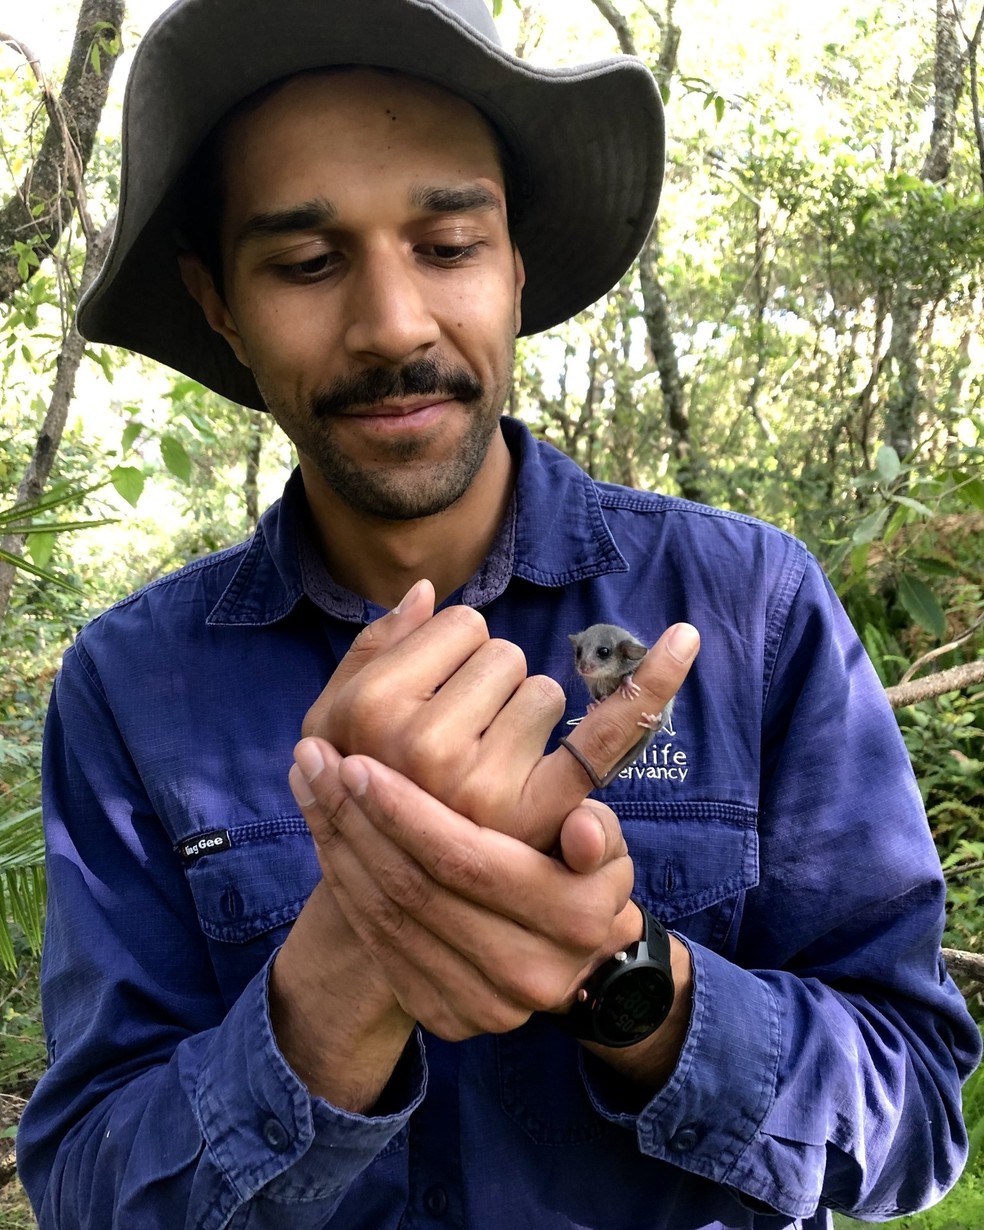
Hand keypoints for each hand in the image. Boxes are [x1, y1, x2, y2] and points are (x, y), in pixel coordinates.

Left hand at [289, 739, 637, 1038]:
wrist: (569, 956)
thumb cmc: (581, 873)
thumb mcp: (605, 843)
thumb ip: (597, 828)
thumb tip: (583, 829)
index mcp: (573, 920)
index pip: (468, 860)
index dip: (406, 811)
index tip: (356, 763)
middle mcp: (528, 974)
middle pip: (415, 888)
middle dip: (356, 819)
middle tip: (316, 761)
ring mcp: (482, 1004)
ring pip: (387, 916)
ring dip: (337, 843)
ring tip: (309, 781)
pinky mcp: (443, 1015)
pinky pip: (377, 942)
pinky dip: (342, 881)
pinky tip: (323, 830)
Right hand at [302, 580, 699, 849]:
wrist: (390, 904)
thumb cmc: (366, 793)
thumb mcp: (332, 725)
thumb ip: (372, 652)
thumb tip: (424, 592)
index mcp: (371, 713)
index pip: (460, 625)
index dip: (454, 654)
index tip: (430, 699)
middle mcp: (425, 750)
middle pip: (504, 655)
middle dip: (490, 687)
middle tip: (457, 750)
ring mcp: (484, 786)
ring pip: (544, 693)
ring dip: (525, 721)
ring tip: (487, 776)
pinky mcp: (538, 815)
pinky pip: (606, 733)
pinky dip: (649, 684)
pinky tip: (685, 640)